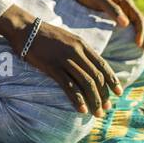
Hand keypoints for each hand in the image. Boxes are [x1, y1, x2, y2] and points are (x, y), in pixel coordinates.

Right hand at [0, 4, 122, 116]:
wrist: (25, 29)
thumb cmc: (45, 35)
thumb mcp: (68, 39)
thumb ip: (80, 51)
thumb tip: (90, 66)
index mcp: (82, 45)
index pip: (102, 65)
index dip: (112, 80)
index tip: (119, 93)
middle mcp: (77, 52)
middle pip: (96, 77)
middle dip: (104, 95)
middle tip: (107, 108)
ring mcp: (65, 59)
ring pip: (86, 83)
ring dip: (94, 100)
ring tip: (97, 113)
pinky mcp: (52, 67)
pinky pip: (69, 85)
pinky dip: (77, 99)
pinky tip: (82, 109)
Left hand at [74, 0, 143, 55]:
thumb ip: (112, 9)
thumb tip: (126, 24)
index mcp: (126, 2)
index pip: (140, 19)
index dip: (142, 32)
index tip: (139, 44)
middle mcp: (130, 7)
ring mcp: (128, 12)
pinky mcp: (123, 17)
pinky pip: (136, 26)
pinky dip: (143, 34)